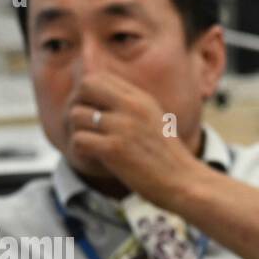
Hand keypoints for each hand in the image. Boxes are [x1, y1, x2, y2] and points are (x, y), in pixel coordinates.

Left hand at [67, 72, 204, 209]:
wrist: (183, 180)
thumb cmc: (166, 155)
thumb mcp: (153, 118)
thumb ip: (129, 104)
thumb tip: (96, 94)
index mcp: (141, 98)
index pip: (97, 77)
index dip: (86, 93)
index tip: (91, 111)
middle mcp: (132, 107)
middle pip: (84, 87)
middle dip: (76, 104)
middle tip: (84, 124)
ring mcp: (123, 127)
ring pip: (76, 115)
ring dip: (78, 131)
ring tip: (92, 144)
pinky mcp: (114, 149)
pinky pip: (78, 140)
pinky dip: (80, 151)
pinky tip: (94, 157)